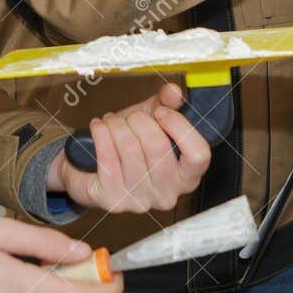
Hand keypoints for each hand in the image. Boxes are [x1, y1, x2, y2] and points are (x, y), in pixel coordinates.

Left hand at [46, 83, 210, 211]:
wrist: (93, 170)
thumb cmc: (130, 144)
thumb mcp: (152, 120)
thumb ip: (166, 103)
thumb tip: (173, 91)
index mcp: (187, 176)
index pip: (198, 154)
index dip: (179, 126)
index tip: (161, 112)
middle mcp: (168, 195)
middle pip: (158, 146)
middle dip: (139, 120)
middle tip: (130, 117)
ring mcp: (141, 201)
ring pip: (130, 148)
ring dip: (116, 125)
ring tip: (111, 121)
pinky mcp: (114, 201)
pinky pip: (107, 158)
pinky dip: (100, 134)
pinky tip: (98, 127)